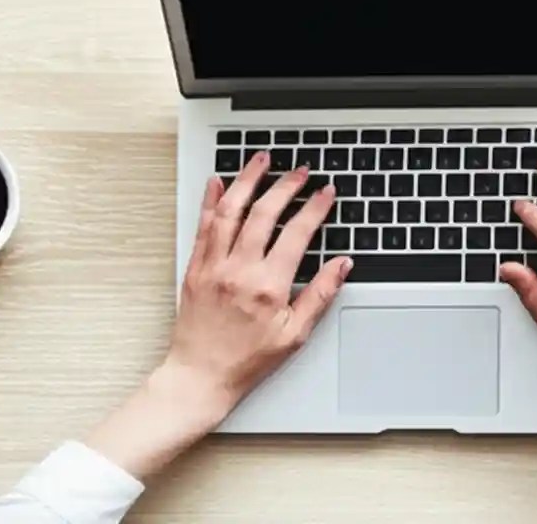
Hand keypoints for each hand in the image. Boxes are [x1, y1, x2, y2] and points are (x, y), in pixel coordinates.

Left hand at [86, 151, 350, 478]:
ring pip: (231, 211)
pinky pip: (202, 226)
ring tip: (261, 160)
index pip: (297, 233)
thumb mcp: (295, 334)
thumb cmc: (246, 360)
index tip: (326, 193)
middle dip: (286, 186)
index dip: (315, 207)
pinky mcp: (194, 268)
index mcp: (268, 286)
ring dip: (247, 180)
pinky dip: (210, 200)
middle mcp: (239, 270)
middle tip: (300, 171)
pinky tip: (217, 182)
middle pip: (265, 213)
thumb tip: (342, 266)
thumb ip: (320, 295)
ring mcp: (213, 266)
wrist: (200, 375)